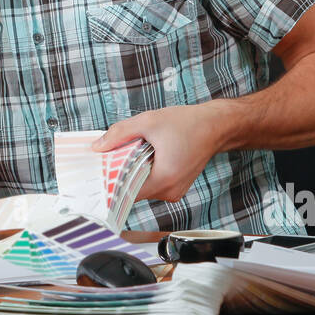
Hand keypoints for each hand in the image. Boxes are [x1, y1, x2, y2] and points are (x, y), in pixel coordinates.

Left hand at [92, 104, 223, 203]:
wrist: (216, 126)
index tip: (98, 171)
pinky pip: (152, 184)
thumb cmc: (188, 123)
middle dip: (120, 173)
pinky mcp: (176, 187)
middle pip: (133, 190)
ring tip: (133, 152)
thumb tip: (98, 147)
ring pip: (142, 187)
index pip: (126, 192)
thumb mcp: (148, 121)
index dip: (109, 181)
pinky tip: (145, 155)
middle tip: (110, 156)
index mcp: (163, 179)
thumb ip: (120, 134)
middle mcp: (170, 191)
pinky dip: (144, 172)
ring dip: (133, 172)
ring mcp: (174, 191)